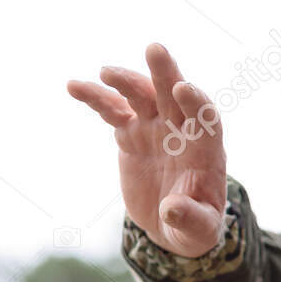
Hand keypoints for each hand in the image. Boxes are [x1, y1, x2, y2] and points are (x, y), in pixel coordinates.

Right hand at [67, 43, 227, 256]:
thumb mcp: (198, 231)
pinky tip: (74, 86)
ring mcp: (155, 129)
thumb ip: (190, 218)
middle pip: (175, 96)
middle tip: (154, 50)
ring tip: (106, 73)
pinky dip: (95, 97)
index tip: (183, 90)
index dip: (197, 104)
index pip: (206, 120)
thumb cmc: (194, 228)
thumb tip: (171, 209)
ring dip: (126, 81)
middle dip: (166, 74)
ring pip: (142, 96)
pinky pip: (112, 110)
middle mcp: (182, 132)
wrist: (173, 225)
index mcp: (206, 152)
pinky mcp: (130, 133)